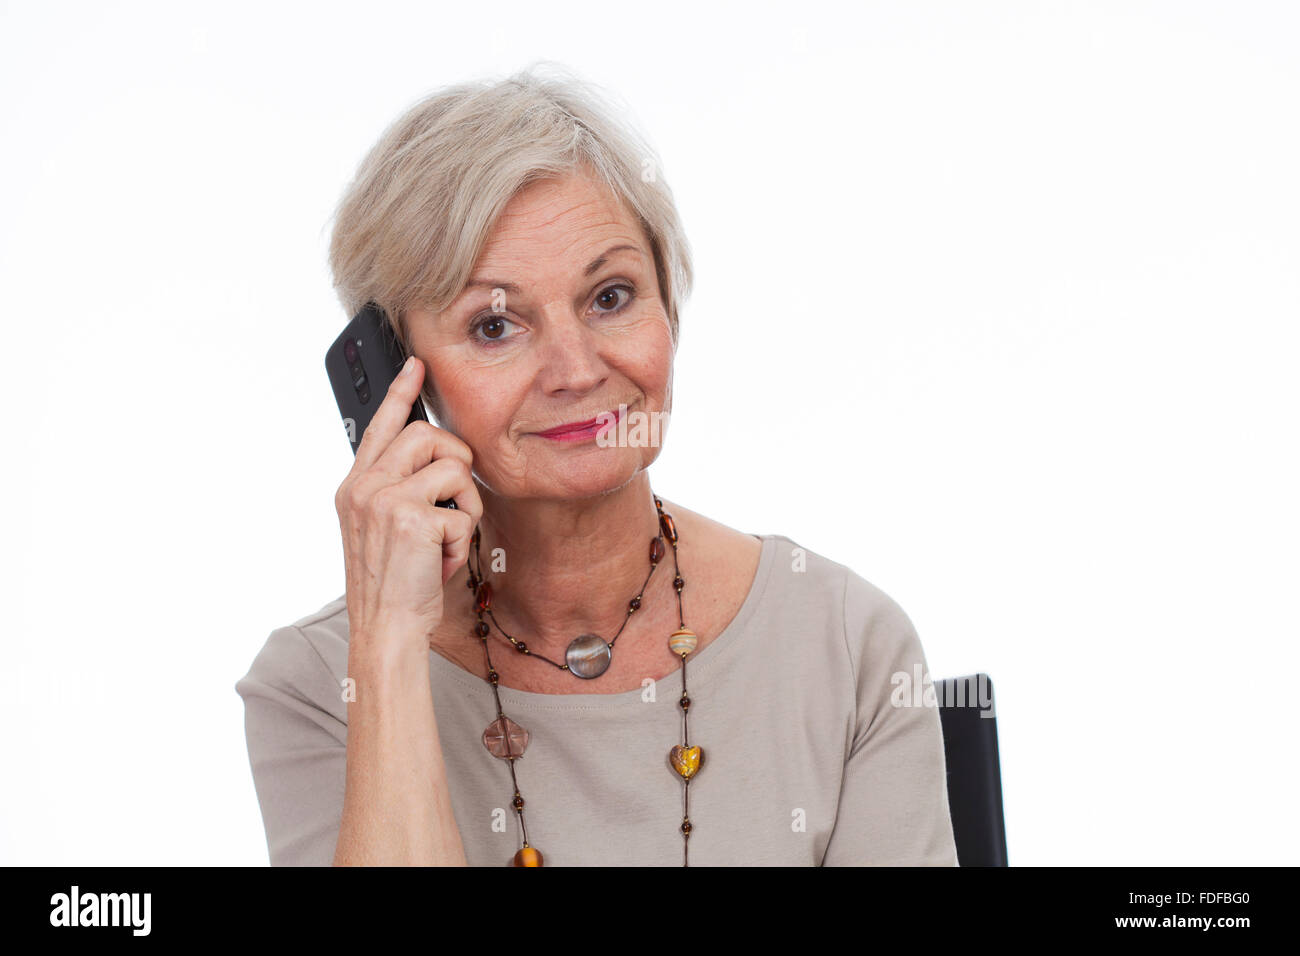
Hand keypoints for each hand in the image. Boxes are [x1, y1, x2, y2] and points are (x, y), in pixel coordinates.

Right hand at [334, 355, 482, 659]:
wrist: (385, 628)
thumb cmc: (395, 586)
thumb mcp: (385, 531)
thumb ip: (398, 492)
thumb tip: (437, 459)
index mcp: (354, 488)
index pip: (379, 426)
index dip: (401, 393)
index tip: (416, 365)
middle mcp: (362, 487)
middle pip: (425, 434)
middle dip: (456, 460)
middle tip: (456, 501)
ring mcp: (382, 500)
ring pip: (452, 465)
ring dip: (464, 507)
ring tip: (447, 540)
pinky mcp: (409, 518)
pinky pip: (463, 507)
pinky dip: (463, 539)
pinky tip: (442, 562)